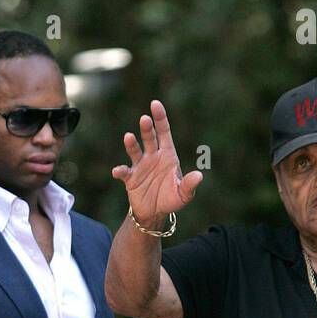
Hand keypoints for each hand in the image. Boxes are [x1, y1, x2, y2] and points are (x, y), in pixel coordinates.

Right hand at [111, 99, 201, 227]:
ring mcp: (140, 166)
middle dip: (147, 128)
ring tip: (128, 137)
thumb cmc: (171, 199)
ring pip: (135, 151)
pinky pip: (124, 172)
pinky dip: (120, 171)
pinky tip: (117, 172)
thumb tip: (199, 176)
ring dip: (132, 144)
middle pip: (149, 138)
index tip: (155, 104)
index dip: (160, 118)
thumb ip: (189, 184)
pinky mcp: (130, 178)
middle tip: (145, 119)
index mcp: (168, 155)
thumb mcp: (183, 194)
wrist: (155, 213)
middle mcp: (153, 156)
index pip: (164, 132)